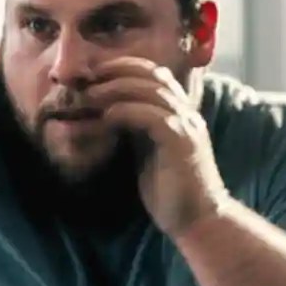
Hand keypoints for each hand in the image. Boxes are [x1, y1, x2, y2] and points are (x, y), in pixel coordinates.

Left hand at [85, 58, 229, 236]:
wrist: (197, 220)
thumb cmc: (170, 190)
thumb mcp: (147, 150)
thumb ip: (135, 128)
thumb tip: (107, 112)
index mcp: (181, 113)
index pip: (156, 73)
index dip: (127, 66)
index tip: (97, 71)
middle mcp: (187, 113)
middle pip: (153, 75)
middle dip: (117, 71)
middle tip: (88, 77)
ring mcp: (186, 126)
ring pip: (151, 91)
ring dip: (116, 89)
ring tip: (90, 95)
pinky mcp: (180, 142)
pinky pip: (151, 116)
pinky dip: (125, 111)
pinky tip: (106, 116)